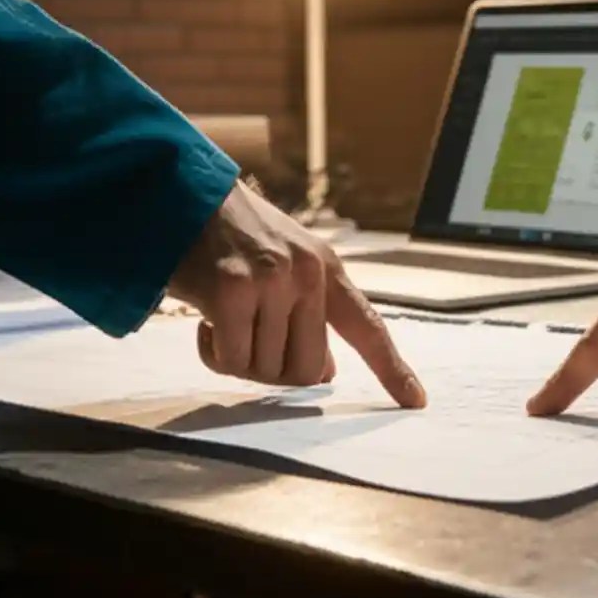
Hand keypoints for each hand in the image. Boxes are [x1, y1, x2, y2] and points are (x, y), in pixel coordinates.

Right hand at [167, 181, 425, 407]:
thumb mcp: (286, 264)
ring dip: (239, 359)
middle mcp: (306, 274)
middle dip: (277, 371)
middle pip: (309, 370)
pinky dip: (215, 355)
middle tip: (249, 343)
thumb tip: (326, 372)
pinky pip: (232, 362)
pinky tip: (204, 322)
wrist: (181, 196)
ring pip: (266, 370)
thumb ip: (310, 313)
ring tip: (224, 321)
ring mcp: (270, 281)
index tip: (416, 401)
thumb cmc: (232, 239)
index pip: (368, 326)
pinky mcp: (231, 292)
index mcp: (326, 268)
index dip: (392, 369)